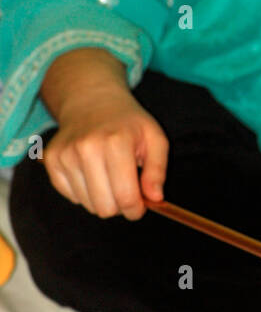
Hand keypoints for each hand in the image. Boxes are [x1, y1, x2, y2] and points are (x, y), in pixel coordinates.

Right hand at [44, 82, 168, 220]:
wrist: (93, 101)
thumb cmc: (128, 123)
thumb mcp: (155, 138)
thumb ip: (158, 170)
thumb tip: (155, 198)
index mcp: (116, 142)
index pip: (125, 196)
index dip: (136, 209)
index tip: (140, 206)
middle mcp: (86, 148)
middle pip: (105, 207)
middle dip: (120, 206)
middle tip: (126, 190)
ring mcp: (65, 155)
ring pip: (88, 205)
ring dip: (103, 199)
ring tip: (110, 177)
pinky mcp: (51, 161)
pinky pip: (72, 197)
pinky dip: (85, 193)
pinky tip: (93, 174)